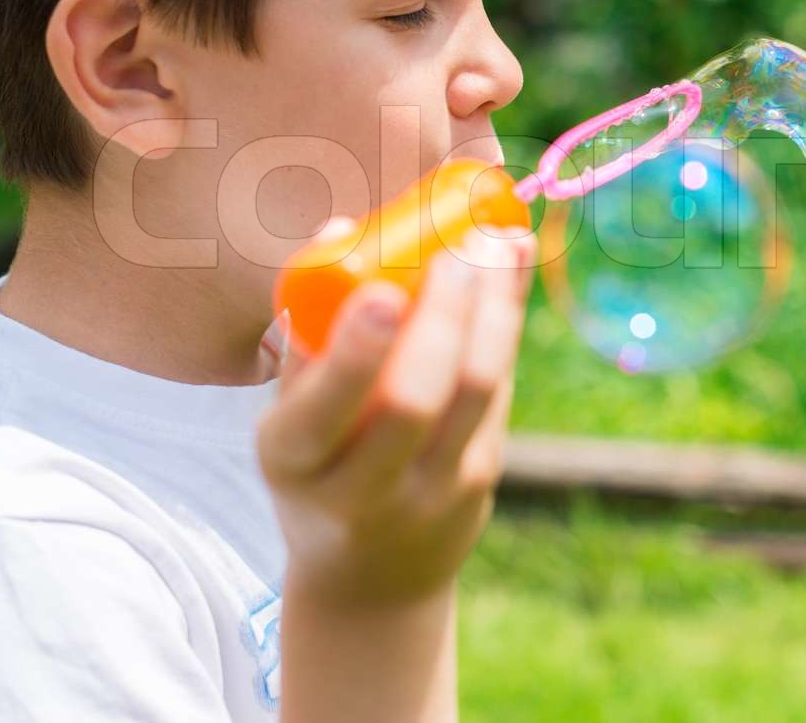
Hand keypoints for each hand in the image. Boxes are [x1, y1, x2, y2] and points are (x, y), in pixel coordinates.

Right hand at [256, 223, 535, 608]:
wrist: (370, 576)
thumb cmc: (320, 462)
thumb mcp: (293, 415)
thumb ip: (313, 331)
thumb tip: (340, 228)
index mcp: (293, 460)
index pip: (323, 412)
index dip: (356, 355)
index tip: (385, 294)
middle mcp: (361, 487)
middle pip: (414, 400)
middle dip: (443, 316)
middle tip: (459, 247)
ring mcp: (431, 491)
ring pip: (476, 392)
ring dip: (494, 308)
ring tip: (498, 242)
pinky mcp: (482, 481)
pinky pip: (500, 390)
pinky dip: (506, 323)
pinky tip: (511, 267)